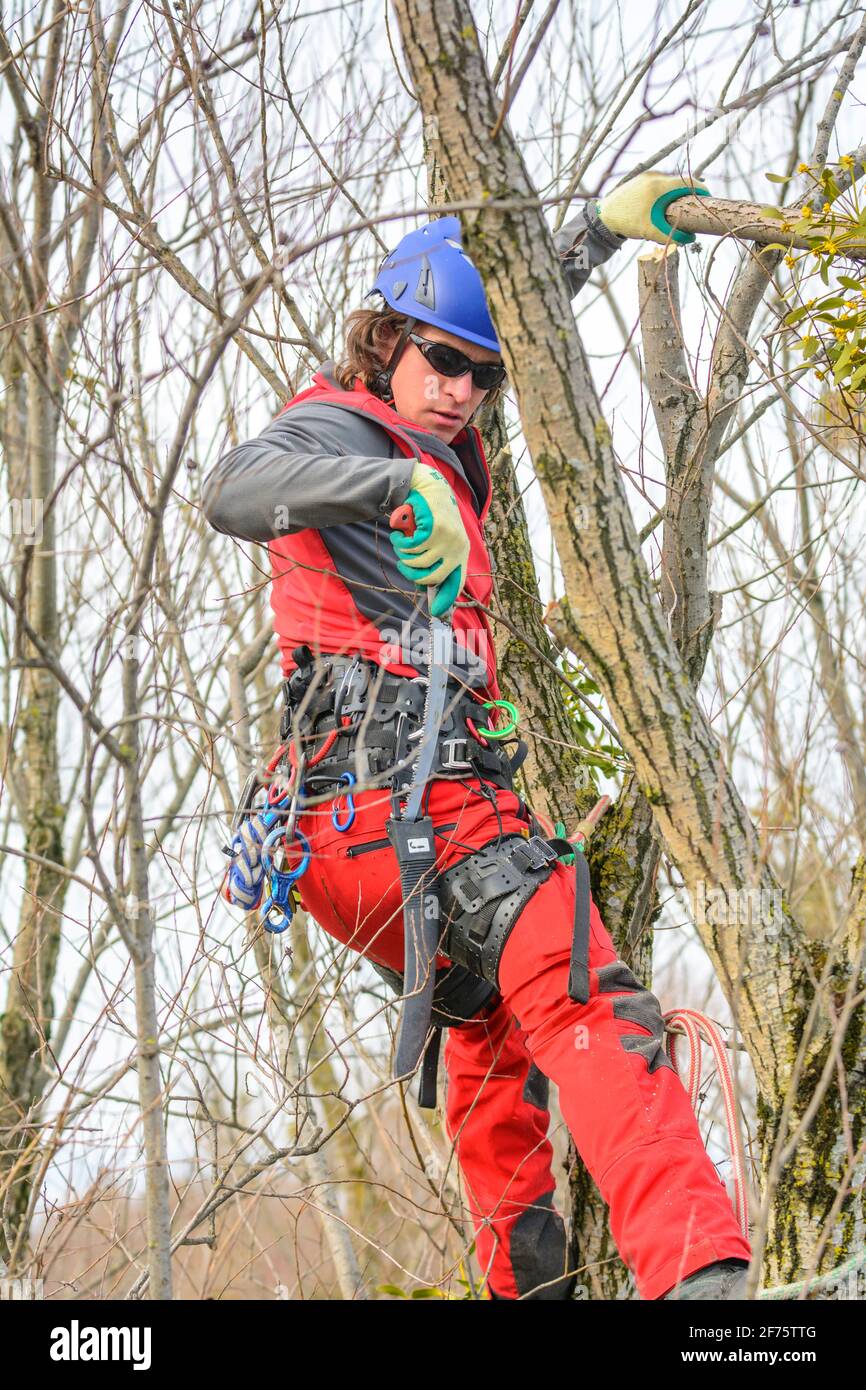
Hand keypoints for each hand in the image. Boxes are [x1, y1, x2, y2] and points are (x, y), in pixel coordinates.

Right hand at [390, 464, 468, 617]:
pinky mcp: (434, 530)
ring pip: (418, 562)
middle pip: (432, 577)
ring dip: (404, 556)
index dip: (446, 598)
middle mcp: (458, 547)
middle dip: (412, 574)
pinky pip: (411, 549)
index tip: (436, 610)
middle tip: (403, 566)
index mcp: (461, 551)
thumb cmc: (432, 515)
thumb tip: (426, 587)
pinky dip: (400, 544)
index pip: (456, 581)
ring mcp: (447, 539)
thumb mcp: (439, 539)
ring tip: (401, 545)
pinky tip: (398, 536)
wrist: (430, 488)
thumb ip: (436, 559)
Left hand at [598, 171, 710, 244]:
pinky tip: (665, 204)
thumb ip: (672, 235)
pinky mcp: (640, 180)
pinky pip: (659, 184)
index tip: (708, 200)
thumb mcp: (651, 231)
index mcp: (660, 186)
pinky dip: (666, 192)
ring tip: (680, 207)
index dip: (701, 191)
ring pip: (669, 183)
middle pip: (680, 182)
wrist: (602, 216)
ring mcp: (646, 176)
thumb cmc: (627, 222)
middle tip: (695, 207)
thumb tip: (691, 240)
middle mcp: (654, 176)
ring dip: (677, 193)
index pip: (689, 183)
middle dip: (690, 194)